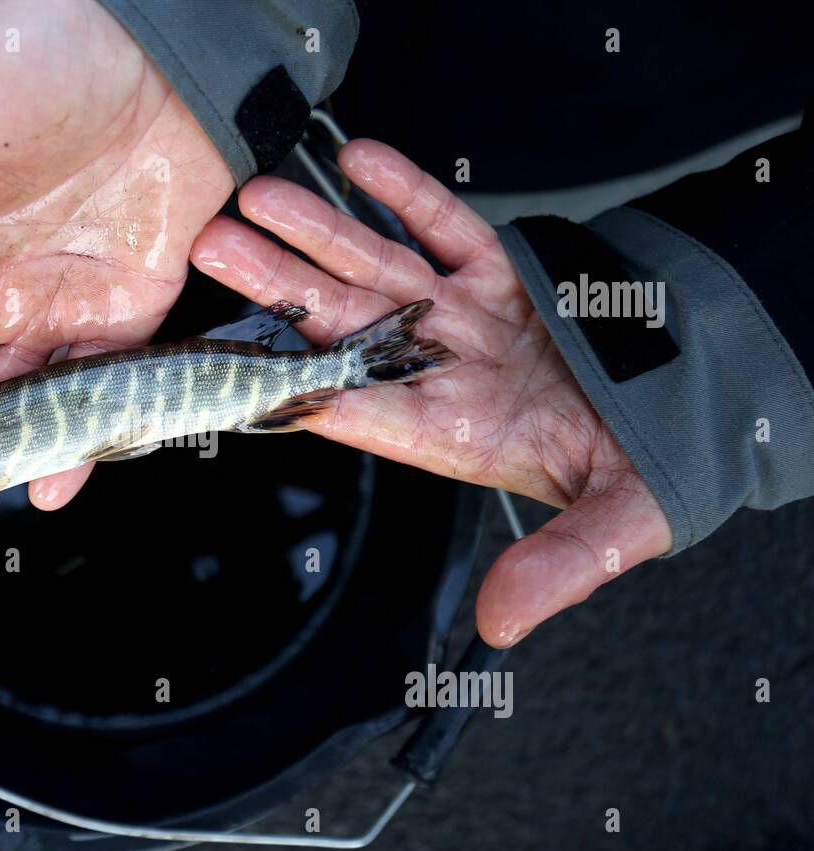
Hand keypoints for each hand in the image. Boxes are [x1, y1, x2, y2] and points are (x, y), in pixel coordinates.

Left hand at [190, 139, 672, 646]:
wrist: (700, 405)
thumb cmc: (653, 470)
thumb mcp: (617, 524)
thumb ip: (560, 566)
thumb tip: (501, 624)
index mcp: (455, 433)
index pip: (363, 409)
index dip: (302, 383)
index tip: (242, 360)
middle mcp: (445, 370)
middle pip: (348, 325)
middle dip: (283, 288)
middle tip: (214, 252)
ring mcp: (470, 317)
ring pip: (380, 267)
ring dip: (320, 230)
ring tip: (258, 198)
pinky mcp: (506, 272)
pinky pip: (447, 226)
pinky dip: (406, 192)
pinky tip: (358, 161)